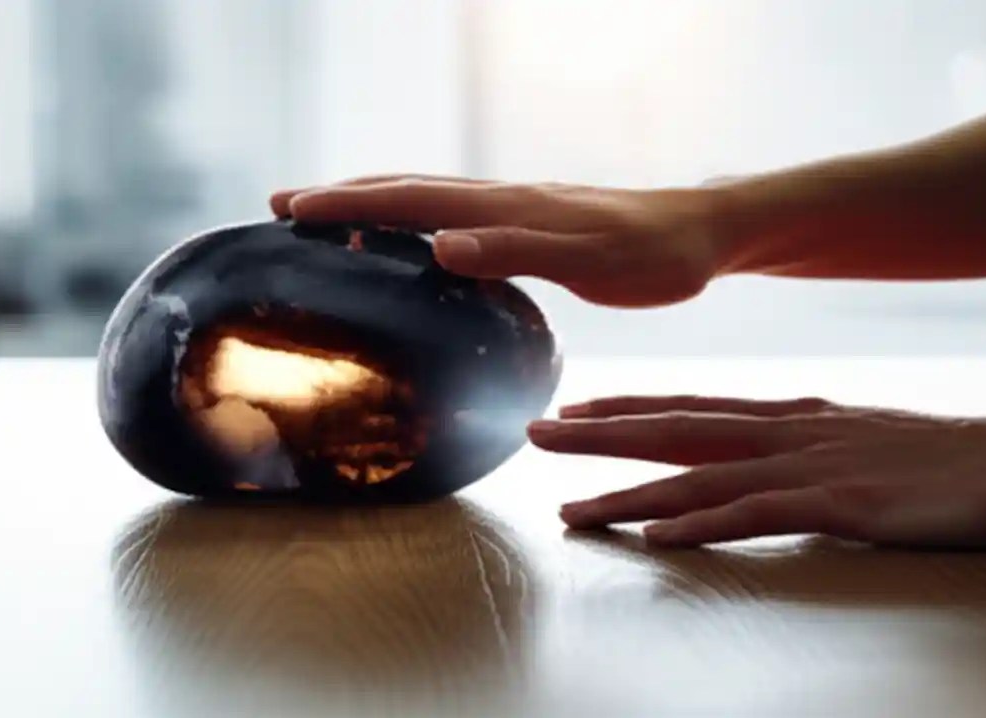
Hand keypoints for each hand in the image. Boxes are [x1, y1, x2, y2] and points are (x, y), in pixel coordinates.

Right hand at [270, 175, 732, 307]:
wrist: (702, 233)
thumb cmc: (654, 255)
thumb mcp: (591, 262)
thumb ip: (518, 253)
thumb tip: (440, 246)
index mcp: (510, 207)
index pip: (413, 200)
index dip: (351, 203)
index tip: (291, 208)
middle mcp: (505, 198)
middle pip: (409, 187)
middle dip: (343, 194)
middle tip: (283, 204)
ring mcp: (518, 206)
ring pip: (430, 195)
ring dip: (374, 200)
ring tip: (328, 212)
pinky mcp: (533, 221)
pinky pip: (457, 212)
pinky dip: (416, 216)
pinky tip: (414, 236)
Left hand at [528, 395, 985, 549]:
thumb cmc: (941, 455)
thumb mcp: (859, 435)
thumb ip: (806, 441)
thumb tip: (765, 455)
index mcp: (791, 414)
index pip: (693, 409)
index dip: (630, 407)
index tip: (578, 406)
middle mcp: (786, 431)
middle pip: (675, 431)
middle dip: (601, 434)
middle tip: (537, 433)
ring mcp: (807, 467)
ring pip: (697, 479)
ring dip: (630, 494)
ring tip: (572, 507)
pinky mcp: (835, 506)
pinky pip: (753, 517)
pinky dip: (700, 528)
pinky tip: (658, 538)